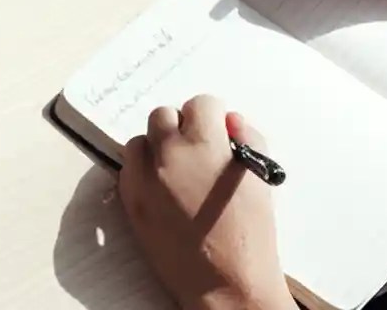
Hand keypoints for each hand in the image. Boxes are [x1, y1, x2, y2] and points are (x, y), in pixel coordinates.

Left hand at [119, 96, 295, 309]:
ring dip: (157, 147)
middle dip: (181, 127)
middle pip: (164, 115)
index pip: (200, 103)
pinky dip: (141, 170)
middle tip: (195, 149)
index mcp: (206, 144)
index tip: (214, 131)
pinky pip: (127, 168)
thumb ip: (247, 139)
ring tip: (175, 169)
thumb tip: (230, 120)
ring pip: (140, 140)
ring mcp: (145, 177)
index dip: (211, 117)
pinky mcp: (130, 199)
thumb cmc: (250, 234)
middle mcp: (170, 153)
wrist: (225, 282)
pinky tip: (160, 187)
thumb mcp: (259, 177)